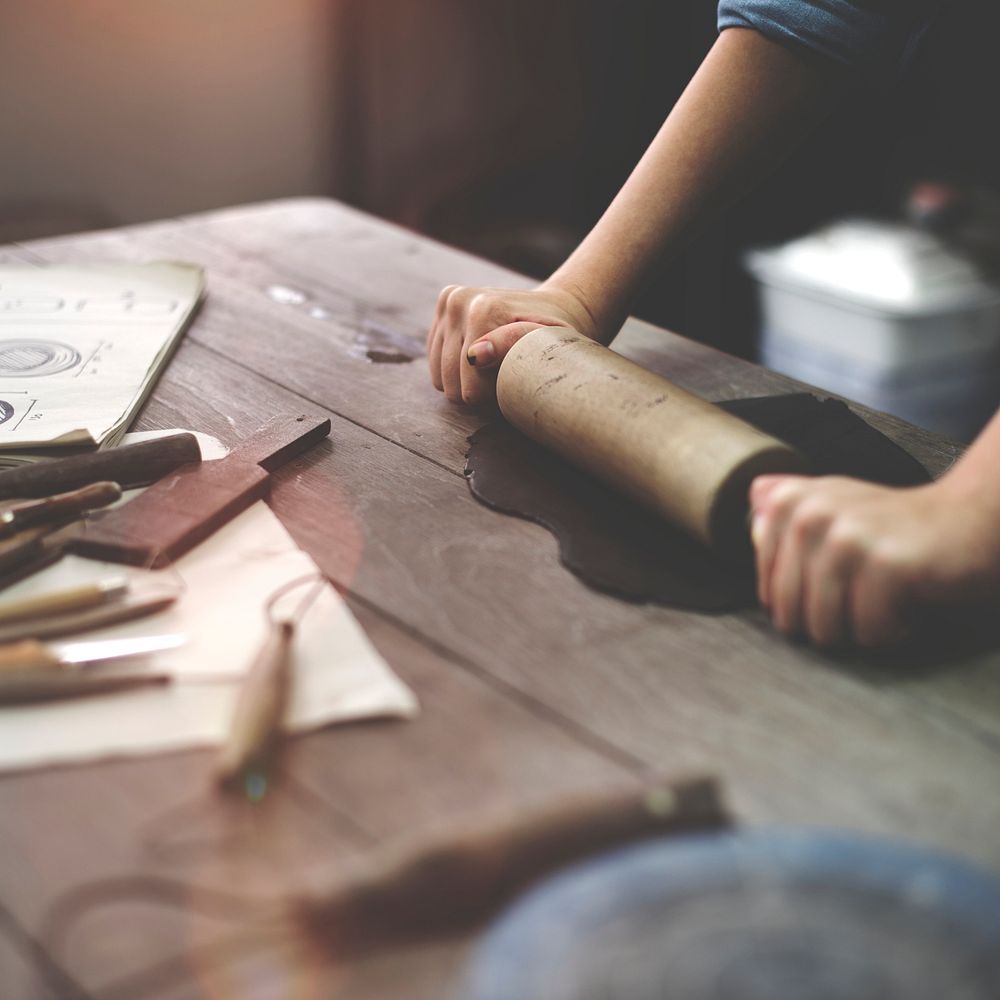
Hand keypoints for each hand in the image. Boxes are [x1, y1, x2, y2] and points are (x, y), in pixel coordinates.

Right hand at [426, 284, 600, 404]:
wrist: (554, 306)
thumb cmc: (554, 336)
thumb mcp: (546, 346)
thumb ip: (513, 347)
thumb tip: (474, 356)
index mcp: (483, 309)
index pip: (470, 386)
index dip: (493, 394)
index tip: (515, 379)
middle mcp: (458, 300)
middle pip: (451, 383)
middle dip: (478, 388)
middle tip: (506, 373)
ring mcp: (448, 301)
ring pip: (440, 377)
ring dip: (465, 381)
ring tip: (493, 365)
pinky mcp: (442, 306)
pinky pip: (435, 364)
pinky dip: (456, 370)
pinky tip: (480, 357)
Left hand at [749, 474, 999, 646]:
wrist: (968, 518)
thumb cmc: (894, 524)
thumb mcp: (831, 504)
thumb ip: (785, 509)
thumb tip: (749, 511)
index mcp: (787, 502)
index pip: (766, 591)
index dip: (801, 607)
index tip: (832, 590)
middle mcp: (809, 514)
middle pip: (790, 613)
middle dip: (827, 624)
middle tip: (859, 602)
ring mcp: (847, 537)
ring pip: (823, 626)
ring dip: (857, 629)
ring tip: (880, 602)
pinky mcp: (885, 564)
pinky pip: (867, 631)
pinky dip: (889, 630)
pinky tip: (904, 605)